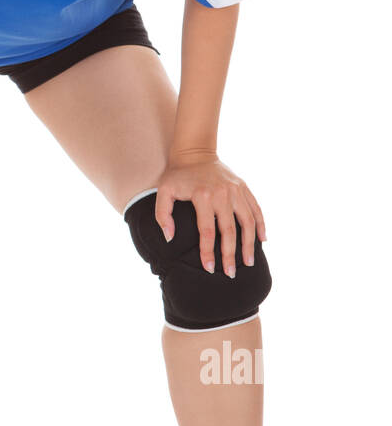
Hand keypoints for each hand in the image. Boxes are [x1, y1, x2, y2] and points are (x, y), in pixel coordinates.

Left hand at [155, 151, 266, 277]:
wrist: (195, 151)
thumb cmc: (177, 175)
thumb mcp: (164, 192)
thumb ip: (163, 215)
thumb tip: (170, 238)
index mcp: (203, 197)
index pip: (207, 232)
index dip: (208, 252)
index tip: (209, 269)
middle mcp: (222, 194)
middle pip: (229, 231)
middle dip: (230, 255)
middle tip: (230, 274)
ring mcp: (236, 190)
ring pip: (248, 222)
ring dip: (249, 244)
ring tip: (249, 262)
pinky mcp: (244, 187)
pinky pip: (256, 208)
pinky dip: (261, 224)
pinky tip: (263, 240)